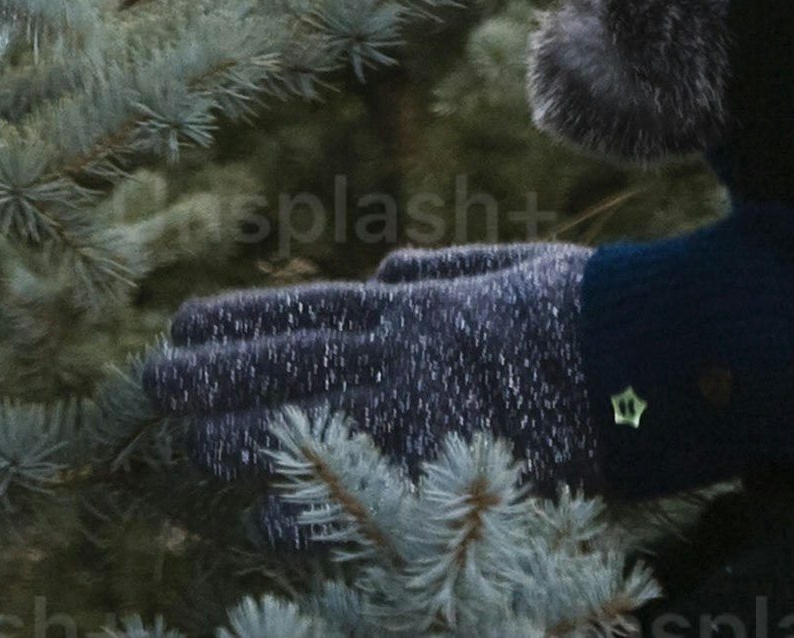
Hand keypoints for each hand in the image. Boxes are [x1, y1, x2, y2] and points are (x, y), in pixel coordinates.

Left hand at [146, 242, 600, 496]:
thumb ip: (434, 274)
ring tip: (187, 447)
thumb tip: (382, 278)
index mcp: (410, 307)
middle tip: (154, 385)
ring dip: (244, 438)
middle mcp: (400, 354)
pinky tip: (261, 524)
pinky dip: (311, 510)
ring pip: (308, 423)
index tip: (182, 325)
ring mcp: (419, 412)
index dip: (240, 321)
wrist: (639, 359)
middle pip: (289, 366)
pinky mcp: (448, 471)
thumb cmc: (580, 309)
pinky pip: (362, 494)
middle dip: (218, 377)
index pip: (303, 312)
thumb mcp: (500, 269)